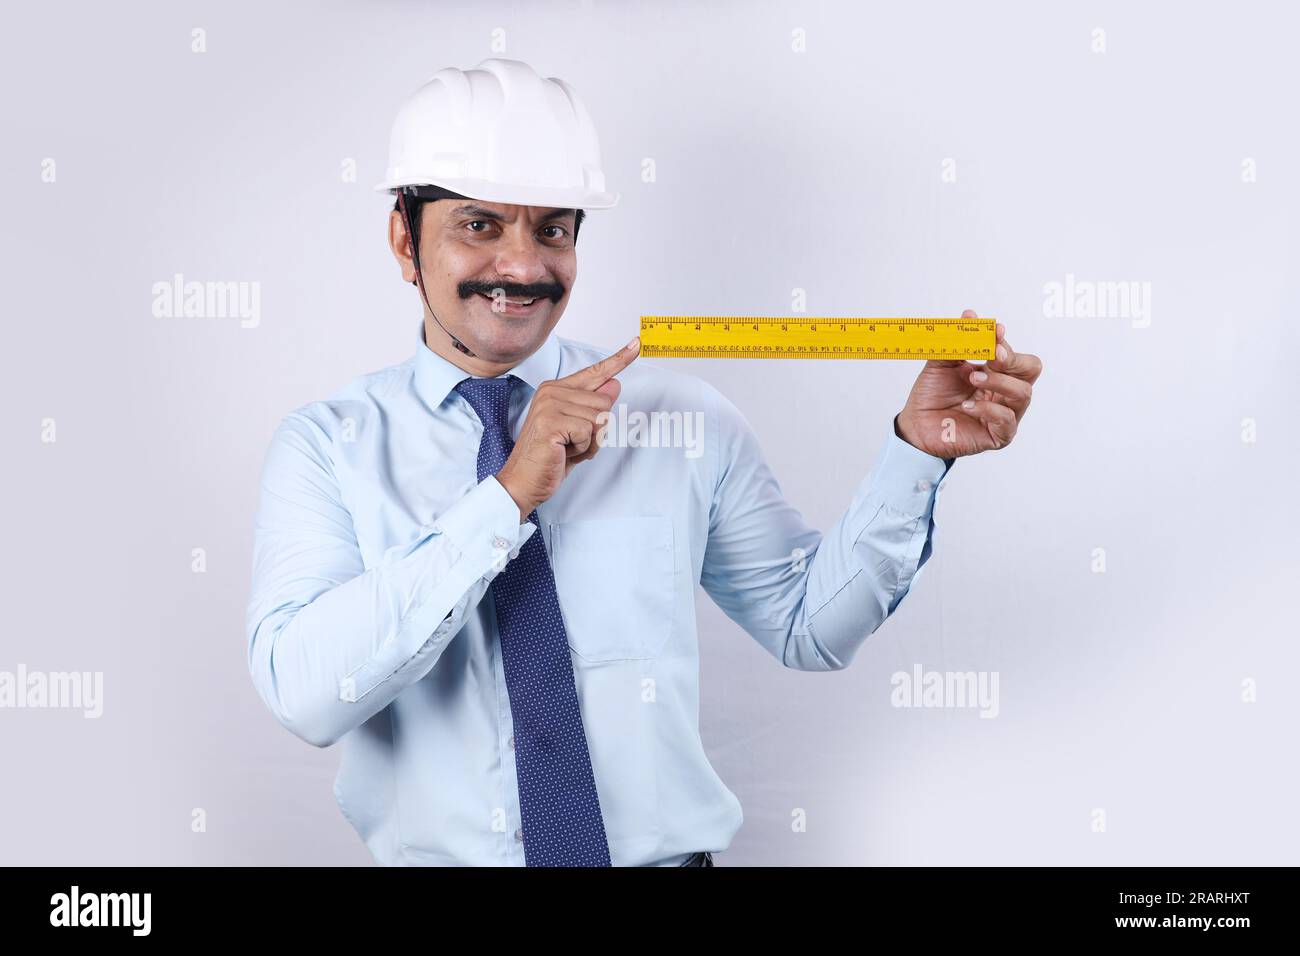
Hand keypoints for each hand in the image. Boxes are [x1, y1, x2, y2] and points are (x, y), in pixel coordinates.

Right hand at [496, 337, 640, 519]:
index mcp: (557, 390)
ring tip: (566, 448)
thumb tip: (614, 384)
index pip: (594, 372)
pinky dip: (583, 449)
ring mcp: (550, 405)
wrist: (523, 481)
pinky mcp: (551, 421)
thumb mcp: (580, 432)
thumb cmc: (550, 458)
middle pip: (605, 403)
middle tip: (572, 443)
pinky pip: (589, 432)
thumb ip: (594, 408)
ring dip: (589, 442)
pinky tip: (563, 451)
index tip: (637, 343)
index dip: (619, 359)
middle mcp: (552, 391)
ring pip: (599, 418)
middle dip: (596, 431)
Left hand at [895, 310, 1041, 458]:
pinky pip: (1007, 420)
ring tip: (973, 379)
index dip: (1004, 341)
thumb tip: (969, 315)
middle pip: (1030, 369)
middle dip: (1012, 359)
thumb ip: (955, 341)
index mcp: (995, 371)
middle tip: (991, 355)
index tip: (994, 330)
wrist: (915, 424)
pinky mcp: (999, 435)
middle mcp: (1004, 391)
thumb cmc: (931, 394)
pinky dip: (989, 409)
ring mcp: (1004, 413)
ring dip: (999, 381)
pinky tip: (968, 405)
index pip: (1013, 353)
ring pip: (1023, 393)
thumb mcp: (941, 363)